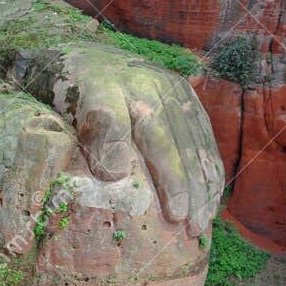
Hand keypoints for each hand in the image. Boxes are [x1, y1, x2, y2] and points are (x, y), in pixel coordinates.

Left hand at [12, 39, 222, 235]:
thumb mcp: (79, 103)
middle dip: (195, 192)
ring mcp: (179, 94)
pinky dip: (209, 169)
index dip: (172, 182)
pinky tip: (211, 195)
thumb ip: (101, 132)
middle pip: (188, 148)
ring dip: (207, 185)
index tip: (175, 215)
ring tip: (203, 221)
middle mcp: (166, 91)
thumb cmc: (74, 87)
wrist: (82, 56)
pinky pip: (204, 138)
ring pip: (201, 145)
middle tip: (194, 230)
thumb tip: (116, 175)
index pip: (162, 145)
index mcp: (140, 94)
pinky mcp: (185, 99)